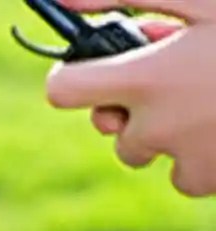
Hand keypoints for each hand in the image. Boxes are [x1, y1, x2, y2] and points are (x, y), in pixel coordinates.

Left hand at [45, 0, 215, 196]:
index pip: (63, 91)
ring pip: (144, 154)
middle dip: (128, 102)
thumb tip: (63, 0)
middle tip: (173, 72)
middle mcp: (157, 127)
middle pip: (107, 126)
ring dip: (163, 129)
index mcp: (145, 78)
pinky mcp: (214, 180)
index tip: (92, 67)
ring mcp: (186, 159)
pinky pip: (184, 175)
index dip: (73, 76)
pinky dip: (198, 153)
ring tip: (208, 94)